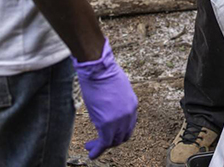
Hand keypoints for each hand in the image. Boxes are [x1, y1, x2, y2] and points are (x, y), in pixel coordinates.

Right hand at [72, 39, 137, 158]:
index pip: (128, 125)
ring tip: (90, 147)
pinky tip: (91, 154)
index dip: (118, 132)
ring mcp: (119, 120)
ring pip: (113, 141)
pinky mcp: (107, 123)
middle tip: (99, 142)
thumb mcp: (117, 90)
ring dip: (102, 146)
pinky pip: (104, 142)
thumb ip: (116, 103)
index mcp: (132, 105)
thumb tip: (107, 112)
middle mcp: (129, 114)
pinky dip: (98, 150)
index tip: (108, 133)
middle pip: (122, 135)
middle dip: (111, 141)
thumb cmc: (104, 74)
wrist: (98, 69)